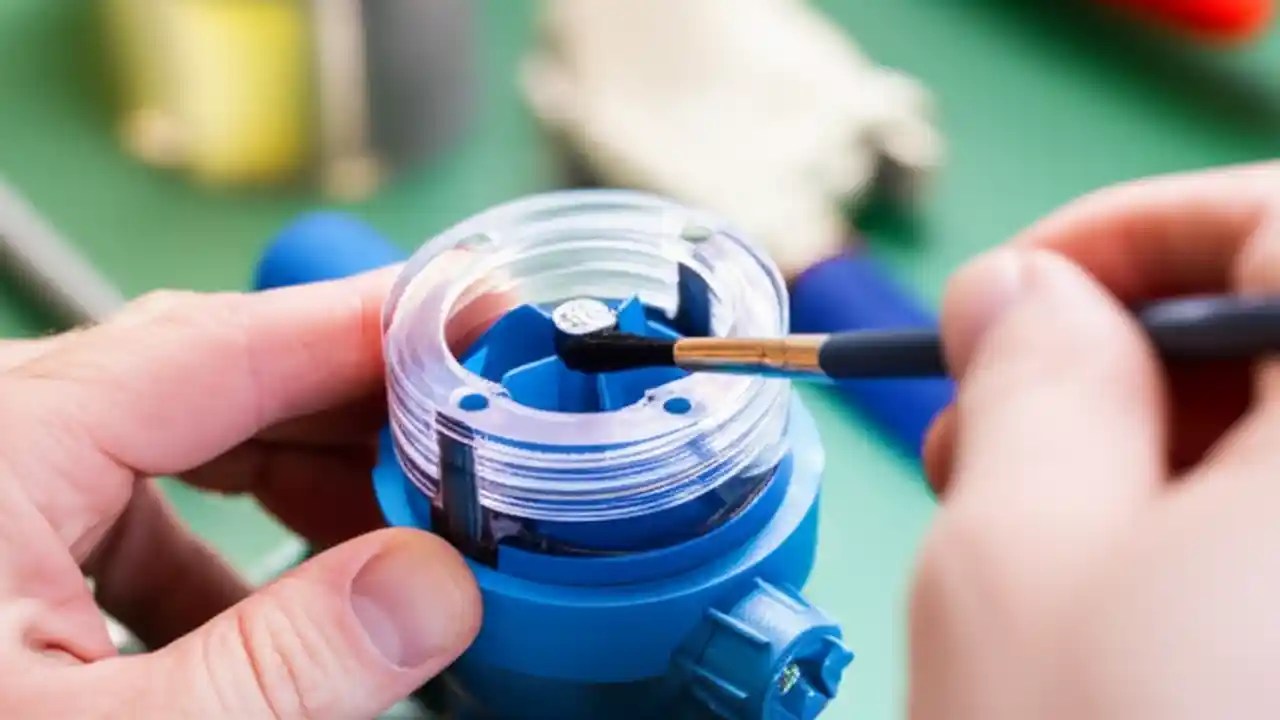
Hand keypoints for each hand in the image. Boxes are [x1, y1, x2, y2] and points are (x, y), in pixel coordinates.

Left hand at [0, 270, 479, 717]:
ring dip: (315, 480)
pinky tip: (300, 612)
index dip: (374, 323)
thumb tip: (433, 590)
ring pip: (198, 436)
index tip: (480, 316)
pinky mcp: (18, 529)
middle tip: (475, 446)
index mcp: (10, 439)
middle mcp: (11, 431)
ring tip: (409, 532)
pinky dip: (244, 541)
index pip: (230, 340)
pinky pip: (153, 501)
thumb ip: (278, 665)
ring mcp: (15, 477)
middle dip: (365, 414)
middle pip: (227, 376)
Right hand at [911, 162, 1279, 718]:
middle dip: (1118, 353)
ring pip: (1268, 432)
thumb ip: (1030, 377)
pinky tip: (1098, 579)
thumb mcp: (1019, 552)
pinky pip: (1266, 530)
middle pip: (1274, 332)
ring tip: (1018, 520)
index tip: (1016, 288)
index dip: (1133, 232)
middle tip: (988, 420)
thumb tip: (1018, 292)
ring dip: (1138, 444)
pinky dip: (1188, 522)